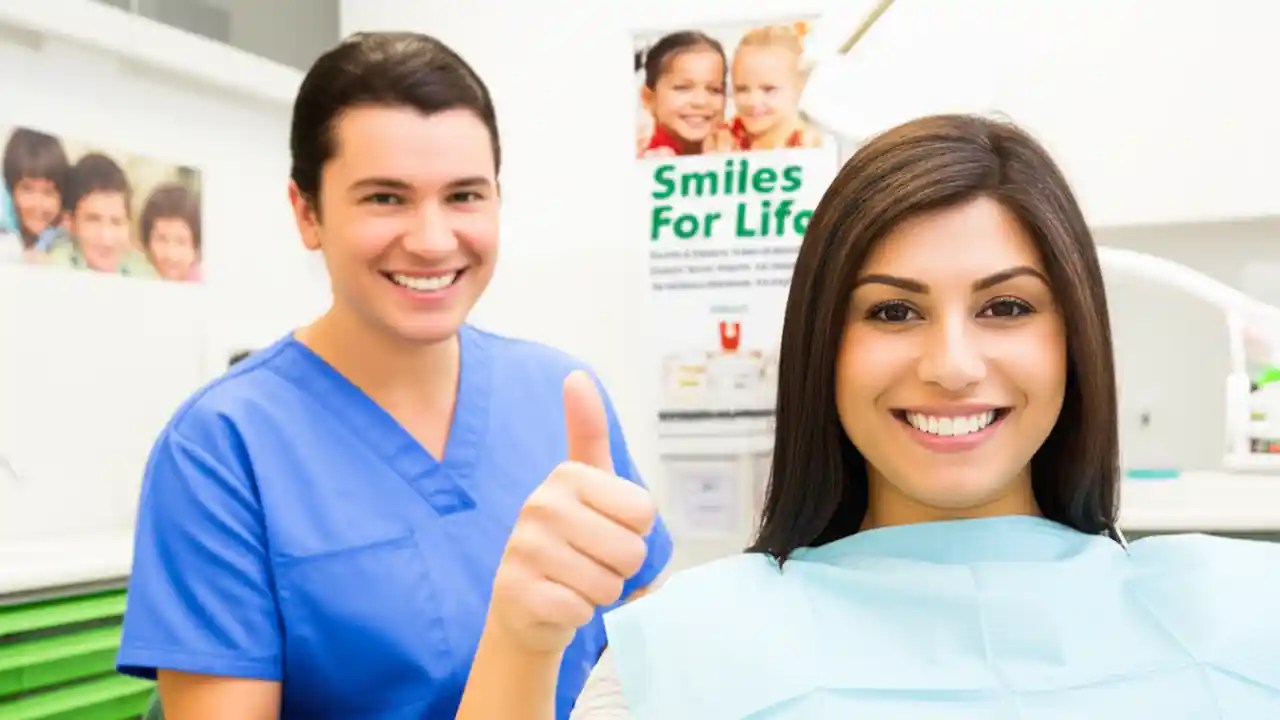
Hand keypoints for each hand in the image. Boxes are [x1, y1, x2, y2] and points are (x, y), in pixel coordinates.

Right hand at [488, 371, 656, 654]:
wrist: (525, 606)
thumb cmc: (571, 541)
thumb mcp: (588, 485)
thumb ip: (588, 431)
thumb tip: (576, 375)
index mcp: (566, 475)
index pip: (644, 512)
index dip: (635, 530)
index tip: (605, 527)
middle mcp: (540, 505)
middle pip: (631, 550)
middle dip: (620, 567)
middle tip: (590, 562)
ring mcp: (524, 549)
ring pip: (608, 584)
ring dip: (600, 592)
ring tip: (574, 581)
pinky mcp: (516, 592)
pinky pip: (581, 610)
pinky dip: (578, 615)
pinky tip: (557, 602)